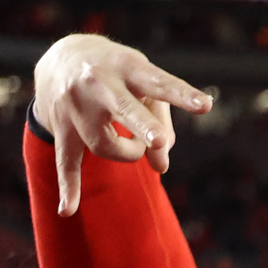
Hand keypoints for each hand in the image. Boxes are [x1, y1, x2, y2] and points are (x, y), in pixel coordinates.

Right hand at [33, 34, 211, 214]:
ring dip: (130, 153)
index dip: (182, 95)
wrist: (61, 56)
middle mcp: (97, 83)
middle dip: (142, 126)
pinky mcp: (61, 128)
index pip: (158, 82)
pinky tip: (67, 211)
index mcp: (126, 67)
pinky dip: (68, 186)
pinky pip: (66, 161)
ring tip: (135, 142)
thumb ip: (162, 122)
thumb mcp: (143, 83)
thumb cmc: (119, 74)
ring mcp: (74, 106)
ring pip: (107, 146)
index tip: (206, 105)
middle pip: (123, 109)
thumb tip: (163, 168)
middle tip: (159, 140)